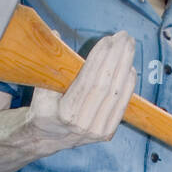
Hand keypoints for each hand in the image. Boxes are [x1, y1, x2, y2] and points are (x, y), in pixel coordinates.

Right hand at [27, 30, 135, 148]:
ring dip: (126, 67)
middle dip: (117, 58)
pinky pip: (121, 105)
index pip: (88, 81)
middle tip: (124, 37)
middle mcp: (84, 124)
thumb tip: (55, 34)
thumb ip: (49, 64)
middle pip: (106, 86)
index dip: (100, 59)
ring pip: (116, 94)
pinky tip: (131, 68)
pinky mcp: (107, 132)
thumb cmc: (44, 110)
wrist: (48, 138)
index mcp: (65, 113)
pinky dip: (128, 86)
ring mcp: (97, 131)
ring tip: (129, 46)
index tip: (108, 40)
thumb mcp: (40, 88)